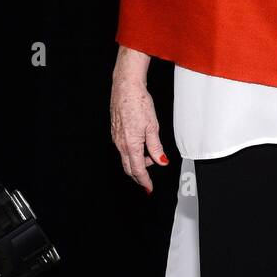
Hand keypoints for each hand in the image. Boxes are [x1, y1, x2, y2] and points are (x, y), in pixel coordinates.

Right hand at [110, 72, 167, 193]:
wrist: (125, 88)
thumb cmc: (139, 103)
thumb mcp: (152, 127)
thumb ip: (156, 147)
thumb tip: (161, 161)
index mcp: (131, 144)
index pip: (138, 170)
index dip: (144, 181)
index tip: (149, 188)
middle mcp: (121, 143)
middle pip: (128, 167)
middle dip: (138, 176)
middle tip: (148, 180)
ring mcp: (116, 138)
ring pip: (125, 158)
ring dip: (136, 162)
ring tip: (150, 157)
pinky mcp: (115, 131)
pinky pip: (122, 148)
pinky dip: (131, 153)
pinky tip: (140, 146)